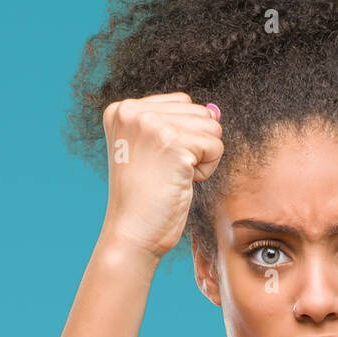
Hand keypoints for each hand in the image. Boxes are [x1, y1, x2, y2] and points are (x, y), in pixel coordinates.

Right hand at [99, 92, 223, 259]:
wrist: (132, 233)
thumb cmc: (143, 198)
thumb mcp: (151, 150)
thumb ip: (177, 123)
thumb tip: (216, 112)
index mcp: (121, 109)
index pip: (181, 103)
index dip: (180, 136)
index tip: (155, 162)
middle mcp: (133, 111)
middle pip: (198, 112)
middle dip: (193, 146)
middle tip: (164, 172)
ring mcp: (152, 125)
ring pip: (211, 127)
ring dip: (201, 158)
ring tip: (172, 176)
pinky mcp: (174, 142)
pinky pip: (215, 146)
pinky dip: (206, 170)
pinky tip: (181, 182)